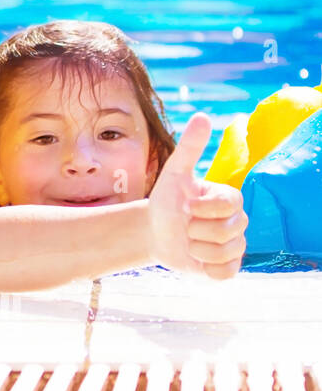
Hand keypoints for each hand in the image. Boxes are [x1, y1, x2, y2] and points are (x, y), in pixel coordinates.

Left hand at [147, 113, 246, 278]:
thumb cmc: (166, 200)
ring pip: (226, 252)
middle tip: (185, 225)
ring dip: (197, 248)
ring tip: (187, 240)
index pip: (229, 205)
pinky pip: (225, 273)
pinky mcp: (226, 267)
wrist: (153, 230)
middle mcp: (237, 222)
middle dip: (196, 229)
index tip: (187, 206)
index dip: (203, 208)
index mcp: (231, 199)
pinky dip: (205, 268)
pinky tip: (195, 258)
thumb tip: (203, 116)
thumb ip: (190, 148)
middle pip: (228, 231)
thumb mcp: (175, 173)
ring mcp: (234, 246)